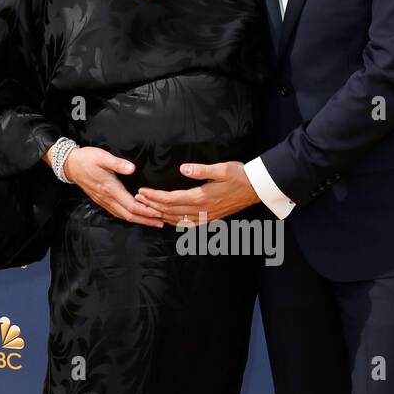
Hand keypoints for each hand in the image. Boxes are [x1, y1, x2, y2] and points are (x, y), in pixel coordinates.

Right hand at [62, 147, 163, 225]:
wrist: (70, 165)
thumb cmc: (87, 159)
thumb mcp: (102, 157)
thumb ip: (117, 163)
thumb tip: (132, 168)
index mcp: (110, 189)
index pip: (131, 205)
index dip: (146, 211)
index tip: (158, 213)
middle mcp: (107, 198)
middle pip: (129, 215)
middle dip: (146, 220)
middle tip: (162, 223)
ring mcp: (104, 201)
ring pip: (123, 216)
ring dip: (139, 220)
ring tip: (153, 222)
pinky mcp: (102, 201)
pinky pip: (117, 213)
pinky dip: (129, 216)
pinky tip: (136, 217)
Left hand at [135, 160, 259, 224]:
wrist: (256, 189)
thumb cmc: (239, 175)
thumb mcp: (222, 168)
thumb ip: (201, 170)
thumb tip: (183, 168)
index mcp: (201, 197)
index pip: (170, 199)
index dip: (154, 196)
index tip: (142, 191)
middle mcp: (202, 210)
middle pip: (170, 211)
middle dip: (152, 205)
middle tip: (137, 199)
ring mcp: (206, 217)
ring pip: (177, 220)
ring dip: (160, 214)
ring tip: (147, 208)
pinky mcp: (210, 219)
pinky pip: (188, 225)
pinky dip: (174, 222)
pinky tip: (168, 219)